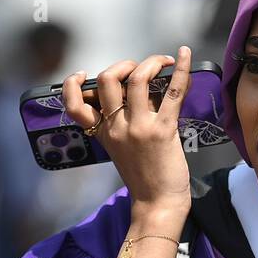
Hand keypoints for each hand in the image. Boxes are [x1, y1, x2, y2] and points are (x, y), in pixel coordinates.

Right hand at [61, 47, 193, 212]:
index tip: (83, 75)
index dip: (73, 84)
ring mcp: (139, 128)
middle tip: (137, 68)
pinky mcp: (163, 131)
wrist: (158, 203)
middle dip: (123, 65)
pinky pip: (172, 93)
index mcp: (103, 133)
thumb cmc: (144, 177)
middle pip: (108, 80)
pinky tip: (184, 54)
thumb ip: (122, 122)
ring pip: (137, 79)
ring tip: (161, 62)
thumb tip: (139, 91)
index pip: (75, 104)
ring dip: (150, 62)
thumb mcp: (121, 150)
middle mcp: (117, 128)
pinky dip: (180, 69)